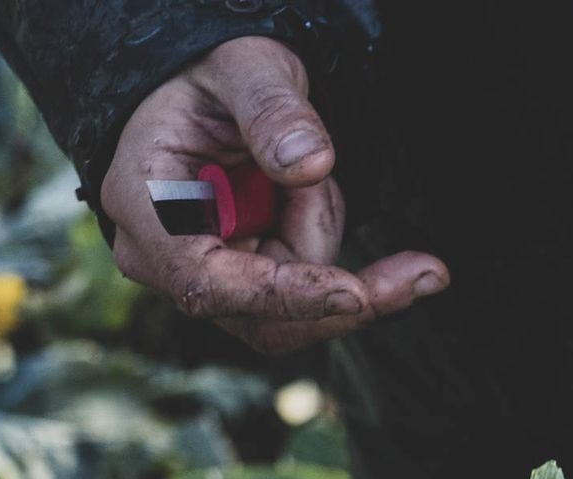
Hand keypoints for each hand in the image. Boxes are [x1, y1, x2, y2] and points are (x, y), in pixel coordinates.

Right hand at [99, 37, 447, 353]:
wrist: (216, 98)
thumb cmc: (220, 79)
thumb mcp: (246, 67)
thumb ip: (272, 108)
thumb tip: (311, 165)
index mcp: (146, 207)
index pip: (208, 282)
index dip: (283, 295)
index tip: (355, 295)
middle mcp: (167, 260)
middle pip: (266, 317)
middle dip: (343, 291)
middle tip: (426, 272)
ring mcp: (212, 281)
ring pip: (301, 306)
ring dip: (329, 239)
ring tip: (313, 175)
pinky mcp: (252, 290)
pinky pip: (316, 295)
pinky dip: (344, 257)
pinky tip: (343, 216)